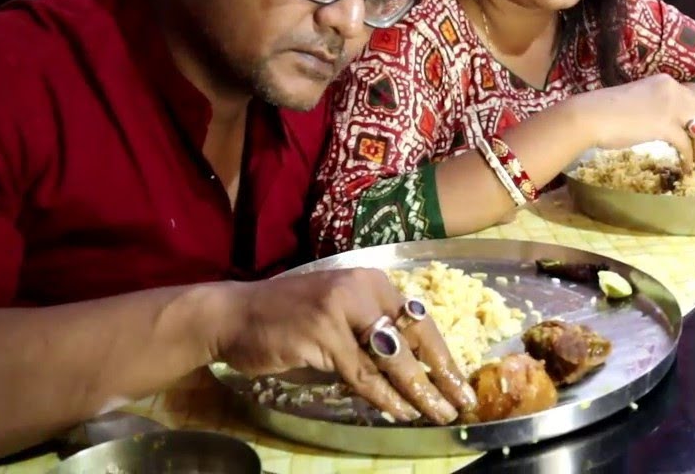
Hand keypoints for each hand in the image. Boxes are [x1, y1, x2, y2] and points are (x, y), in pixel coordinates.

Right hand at [212, 269, 475, 423]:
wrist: (233, 315)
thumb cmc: (288, 318)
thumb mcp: (340, 314)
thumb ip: (373, 331)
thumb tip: (415, 366)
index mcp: (372, 281)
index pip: (419, 319)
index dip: (442, 354)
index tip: (461, 380)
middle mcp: (360, 289)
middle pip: (412, 339)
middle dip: (440, 375)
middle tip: (460, 403)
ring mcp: (340, 311)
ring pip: (390, 360)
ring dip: (418, 392)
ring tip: (438, 414)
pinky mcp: (321, 336)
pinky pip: (362, 375)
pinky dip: (385, 397)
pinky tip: (401, 412)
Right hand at [571, 73, 694, 170]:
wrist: (590, 116)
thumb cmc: (605, 111)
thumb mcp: (637, 101)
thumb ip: (654, 107)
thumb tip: (662, 124)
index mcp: (664, 82)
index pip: (692, 101)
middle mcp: (672, 89)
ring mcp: (670, 106)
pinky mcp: (665, 125)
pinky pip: (685, 144)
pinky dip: (688, 157)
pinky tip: (685, 167)